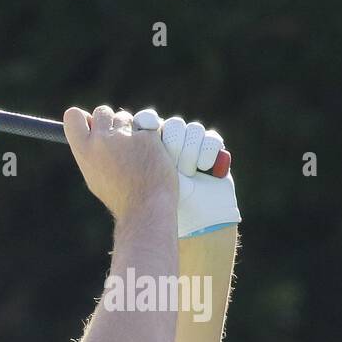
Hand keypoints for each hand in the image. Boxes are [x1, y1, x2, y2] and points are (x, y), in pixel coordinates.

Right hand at [63, 105, 177, 221]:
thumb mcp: (94, 174)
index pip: (73, 116)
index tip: (92, 125)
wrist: (144, 207)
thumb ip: (90, 150)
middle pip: (102, 111)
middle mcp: (101, 140)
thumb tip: (88, 123)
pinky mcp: (148, 135)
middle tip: (119, 140)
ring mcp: (125, 136)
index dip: (84, 118)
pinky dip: (150, 138)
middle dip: (111, 121)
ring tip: (136, 154)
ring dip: (131, 129)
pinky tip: (150, 156)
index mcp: (83, 150)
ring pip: (126, 117)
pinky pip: (148, 126)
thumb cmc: (119, 195)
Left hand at [130, 108, 240, 238]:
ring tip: (187, 174)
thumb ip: (134, 149)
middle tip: (171, 168)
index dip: (151, 125)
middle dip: (173, 146)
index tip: (149, 130)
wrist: (193, 220)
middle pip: (173, 125)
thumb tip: (130, 121)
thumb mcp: (142, 173)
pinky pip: (211, 138)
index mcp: (148, 150)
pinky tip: (204, 170)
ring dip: (190, 153)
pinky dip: (207, 153)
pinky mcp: (212, 153)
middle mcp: (170, 147)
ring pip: (192, 130)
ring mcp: (192, 149)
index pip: (150, 122)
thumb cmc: (162, 200)